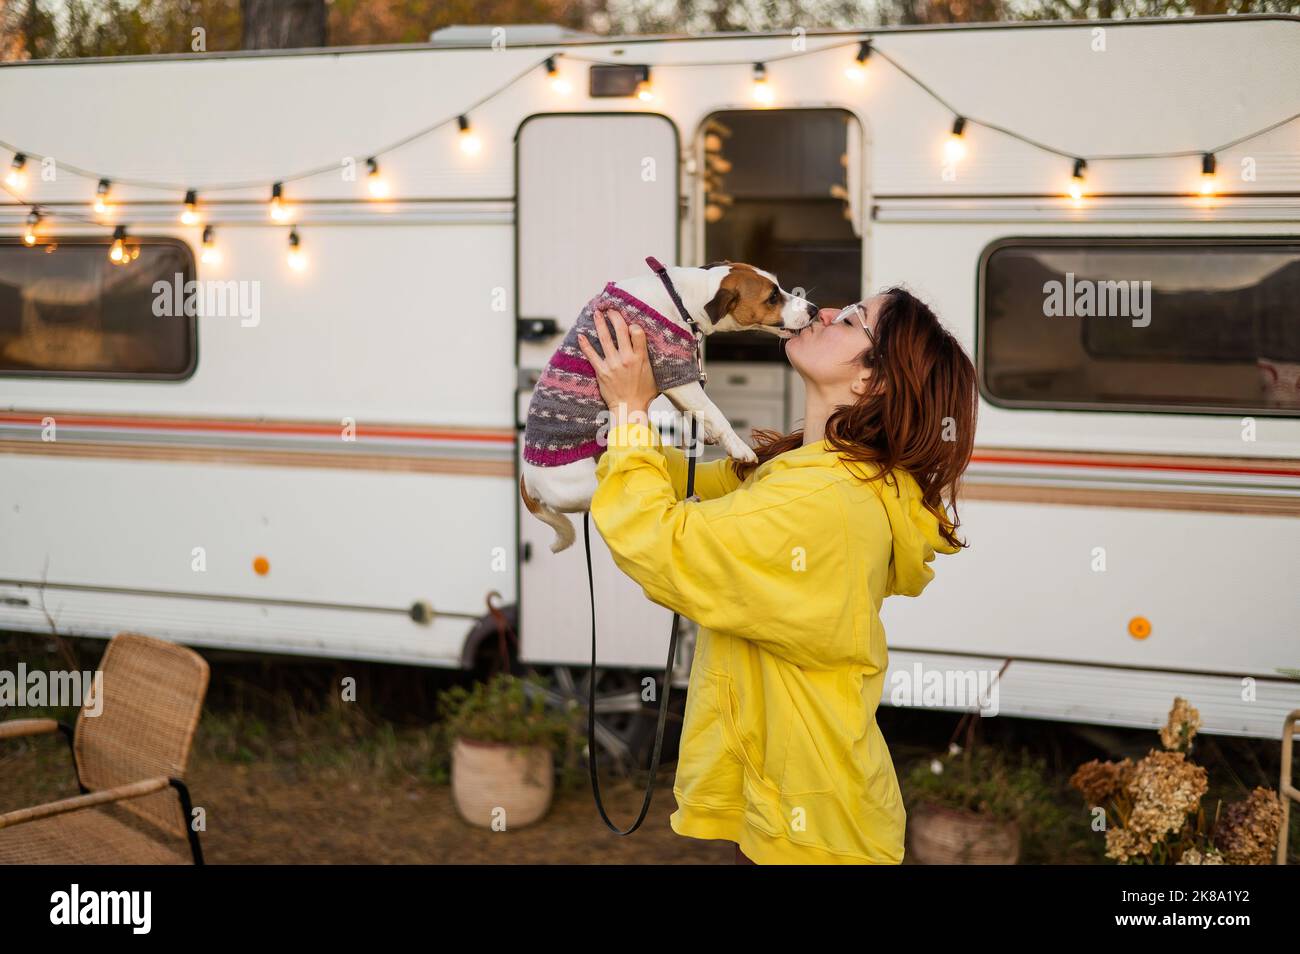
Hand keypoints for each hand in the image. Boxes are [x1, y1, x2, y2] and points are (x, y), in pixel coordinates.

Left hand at [576, 307, 659, 426]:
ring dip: (599, 323)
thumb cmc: (644, 393)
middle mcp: (626, 359)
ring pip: (605, 339)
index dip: (633, 325)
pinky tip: (581, 336)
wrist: (629, 408)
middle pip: (620, 331)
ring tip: (596, 313)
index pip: (637, 333)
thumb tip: (652, 347)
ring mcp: (613, 364)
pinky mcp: (602, 371)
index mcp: (641, 358)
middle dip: (614, 316)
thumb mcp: (654, 375)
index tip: (630, 323)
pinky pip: (592, 355)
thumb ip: (651, 359)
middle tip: (610, 309)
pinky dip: (585, 345)